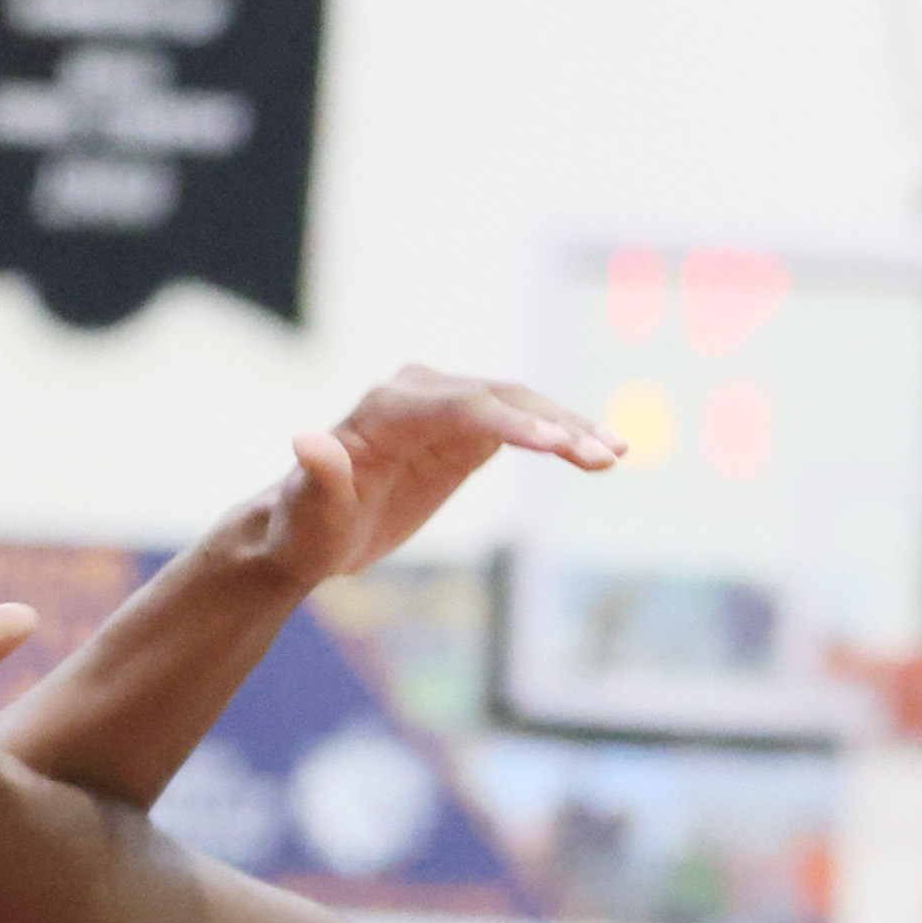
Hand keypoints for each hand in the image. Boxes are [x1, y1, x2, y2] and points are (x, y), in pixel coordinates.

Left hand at [267, 367, 621, 585]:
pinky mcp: (462, 429)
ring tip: (617, 453)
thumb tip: (311, 441)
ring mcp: (444, 407)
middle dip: (555, 425)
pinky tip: (600, 453)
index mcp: (385, 410)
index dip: (512, 422)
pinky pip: (520, 423)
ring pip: (518, 405)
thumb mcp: (308, 517)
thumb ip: (318, 479)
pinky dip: (560, 438)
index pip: (461, 407)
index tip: (557, 444)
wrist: (308, 528)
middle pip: (500, 398)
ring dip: (569, 428)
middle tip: (605, 456)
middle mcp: (418, 393)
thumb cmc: (304, 528)